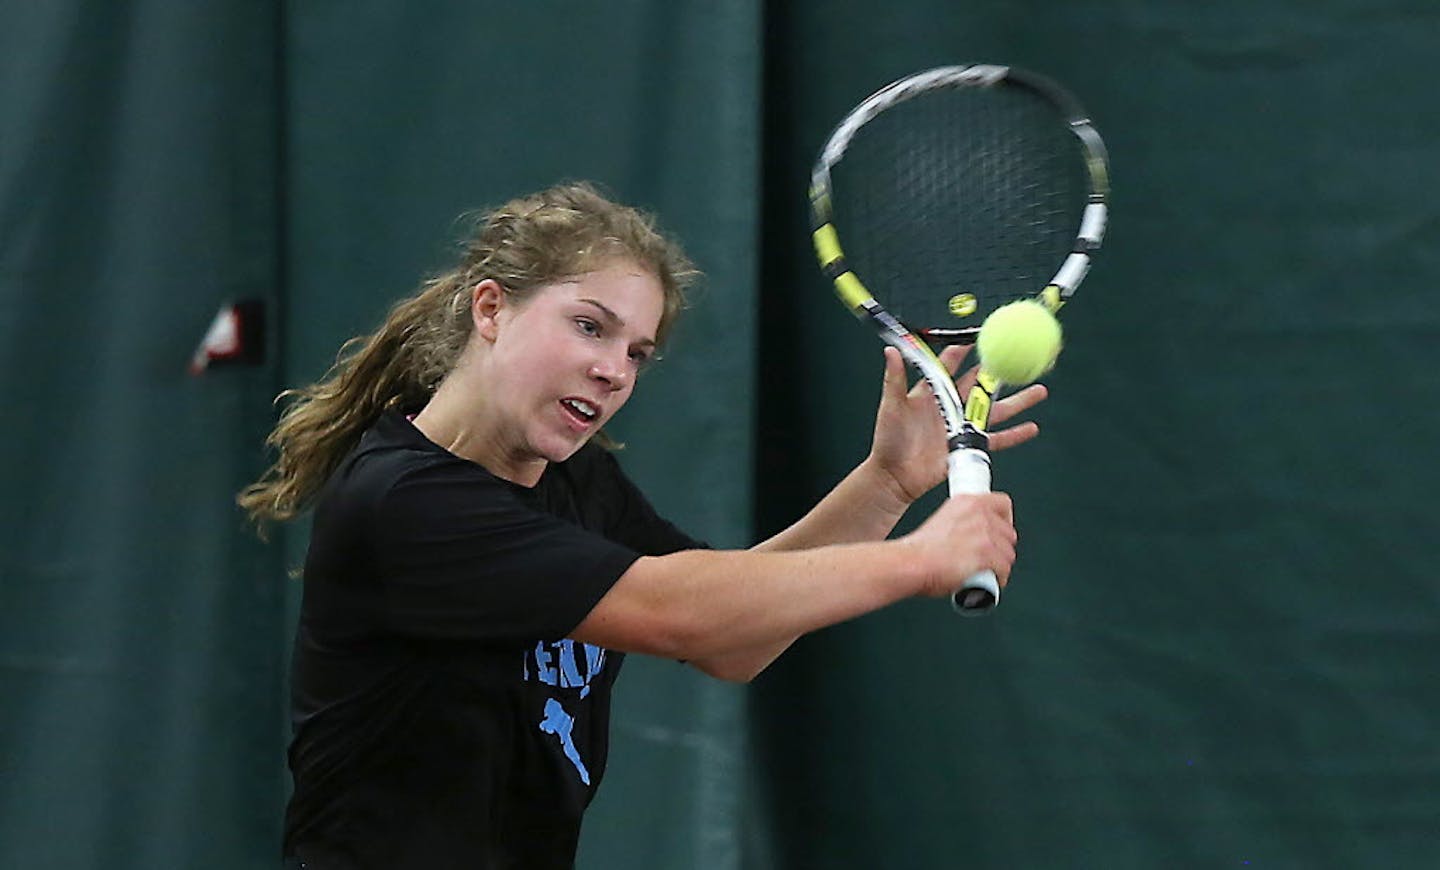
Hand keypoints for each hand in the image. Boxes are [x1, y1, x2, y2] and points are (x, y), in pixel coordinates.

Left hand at [868, 345, 1049, 503]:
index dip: (962, 351)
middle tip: (1019, 360)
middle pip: (980, 386)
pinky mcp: (967, 447)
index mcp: (931, 393)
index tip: (977, 337)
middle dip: (999, 373)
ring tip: (1039, 390)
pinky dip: (1014, 435)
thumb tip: (891, 349)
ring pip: (995, 410)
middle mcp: (950, 407)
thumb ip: (894, 378)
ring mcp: (961, 427)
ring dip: (1018, 401)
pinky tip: (1031, 427)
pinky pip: (996, 440)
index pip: (949, 366)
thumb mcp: (891, 405)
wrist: (893, 476)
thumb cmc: (888, 440)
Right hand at [904, 492, 1016, 596]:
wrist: (911, 563)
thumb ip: (960, 522)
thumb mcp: (941, 520)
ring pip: (1009, 553)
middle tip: (992, 557)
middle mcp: (979, 514)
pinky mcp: (986, 554)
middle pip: (1009, 532)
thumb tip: (970, 535)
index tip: (1000, 531)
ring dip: (1002, 564)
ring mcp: (984, 534)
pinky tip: (993, 581)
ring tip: (990, 572)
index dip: (1005, 520)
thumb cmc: (918, 550)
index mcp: (967, 501)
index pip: (1003, 503)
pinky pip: (1004, 568)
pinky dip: (1001, 578)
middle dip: (1002, 547)